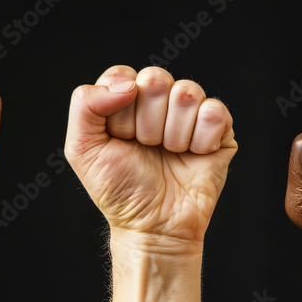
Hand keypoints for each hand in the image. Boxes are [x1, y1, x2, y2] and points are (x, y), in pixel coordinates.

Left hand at [64, 65, 236, 244]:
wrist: (154, 226)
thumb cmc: (119, 190)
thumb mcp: (82, 148)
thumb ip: (85, 103)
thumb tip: (128, 83)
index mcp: (127, 100)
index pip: (124, 75)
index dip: (119, 108)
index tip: (119, 137)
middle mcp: (160, 102)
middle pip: (156, 78)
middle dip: (146, 122)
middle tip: (146, 148)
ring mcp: (190, 114)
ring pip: (186, 92)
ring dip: (173, 134)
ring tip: (169, 155)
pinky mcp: (220, 129)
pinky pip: (214, 112)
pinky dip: (200, 140)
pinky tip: (193, 156)